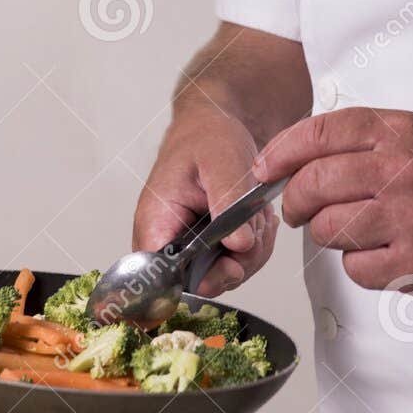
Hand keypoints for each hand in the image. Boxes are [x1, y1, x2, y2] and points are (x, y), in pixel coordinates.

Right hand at [133, 106, 278, 296]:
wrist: (215, 127)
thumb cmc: (207, 136)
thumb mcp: (220, 160)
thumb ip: (227, 202)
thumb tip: (239, 245)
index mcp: (155, 223)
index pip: (160, 280)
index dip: (197, 283)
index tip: (231, 263)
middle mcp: (166, 244)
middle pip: (199, 285)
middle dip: (237, 262)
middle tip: (253, 227)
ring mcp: (189, 250)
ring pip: (223, 278)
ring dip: (251, 252)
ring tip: (256, 215)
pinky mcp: (208, 249)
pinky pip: (236, 265)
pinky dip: (255, 247)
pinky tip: (257, 219)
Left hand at [254, 107, 412, 298]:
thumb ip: (362, 139)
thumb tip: (293, 157)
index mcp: (401, 133)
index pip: (320, 133)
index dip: (281, 151)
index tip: (265, 168)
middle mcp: (404, 172)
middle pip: (314, 184)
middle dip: (296, 200)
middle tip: (299, 207)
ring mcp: (410, 221)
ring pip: (328, 230)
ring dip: (329, 233)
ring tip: (355, 228)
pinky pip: (354, 268)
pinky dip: (359, 263)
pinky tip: (383, 252)